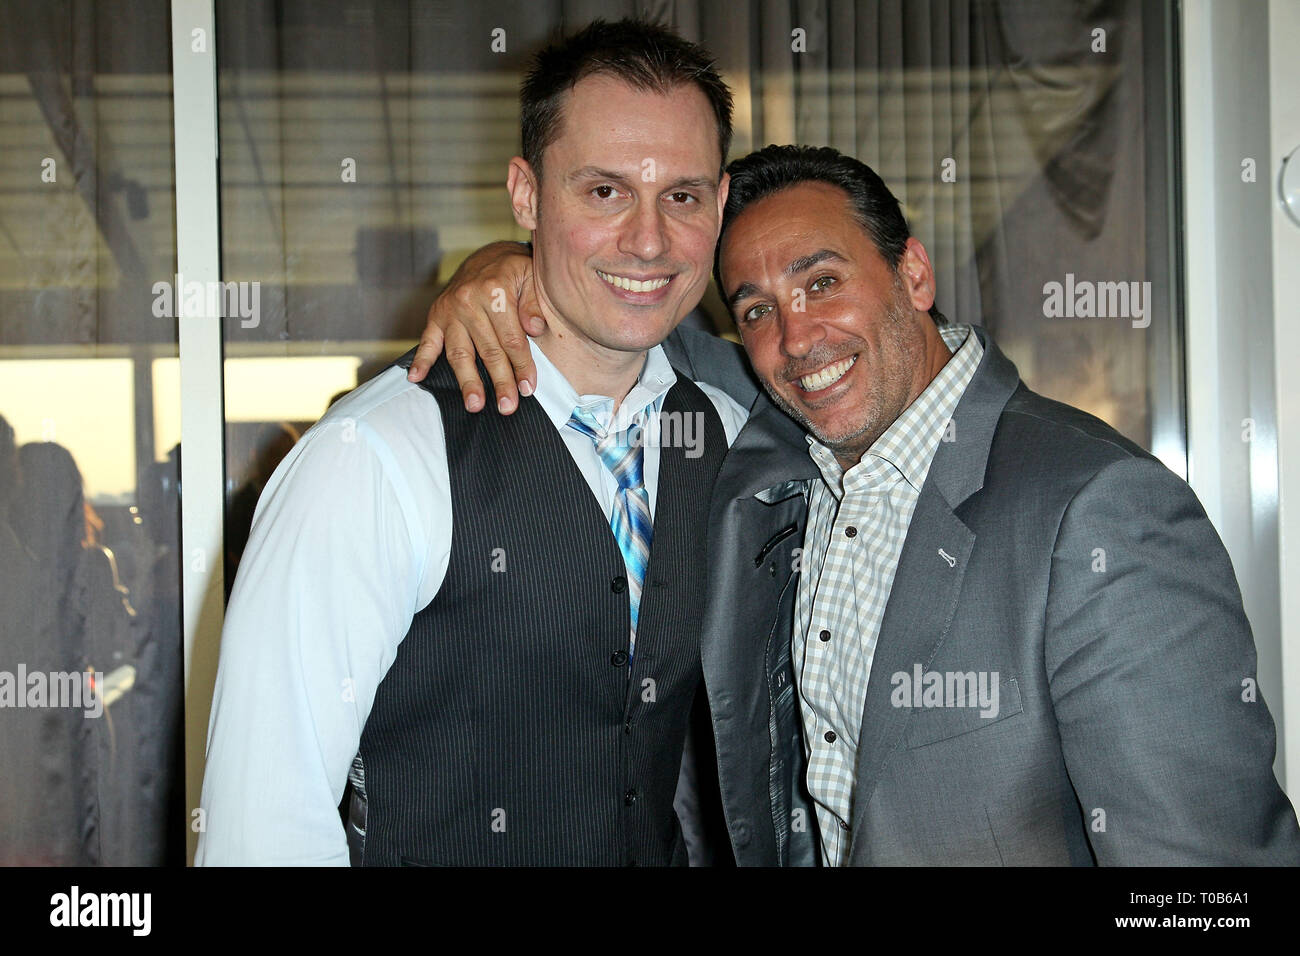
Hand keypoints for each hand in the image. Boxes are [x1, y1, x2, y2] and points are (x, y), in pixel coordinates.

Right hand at [406, 240, 544, 413]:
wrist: (488, 256)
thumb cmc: (514, 272)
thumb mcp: (531, 278)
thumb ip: (534, 304)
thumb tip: (535, 329)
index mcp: (495, 291)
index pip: (511, 338)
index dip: (521, 366)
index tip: (528, 388)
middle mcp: (469, 301)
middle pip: (488, 350)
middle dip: (499, 381)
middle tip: (507, 407)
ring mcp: (449, 310)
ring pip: (460, 353)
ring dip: (467, 381)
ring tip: (475, 405)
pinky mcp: (435, 315)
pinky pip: (427, 340)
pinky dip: (421, 360)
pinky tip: (416, 378)